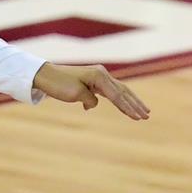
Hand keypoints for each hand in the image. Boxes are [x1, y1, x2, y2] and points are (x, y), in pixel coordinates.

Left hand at [32, 63, 149, 120]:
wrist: (44, 75)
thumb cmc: (58, 84)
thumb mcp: (76, 94)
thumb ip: (90, 100)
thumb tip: (94, 103)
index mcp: (99, 76)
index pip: (118, 95)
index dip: (129, 108)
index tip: (139, 118)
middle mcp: (101, 74)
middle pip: (123, 91)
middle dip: (135, 104)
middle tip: (147, 115)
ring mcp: (98, 76)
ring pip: (119, 91)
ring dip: (130, 102)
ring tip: (142, 111)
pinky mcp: (93, 80)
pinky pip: (109, 91)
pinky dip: (117, 100)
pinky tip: (123, 108)